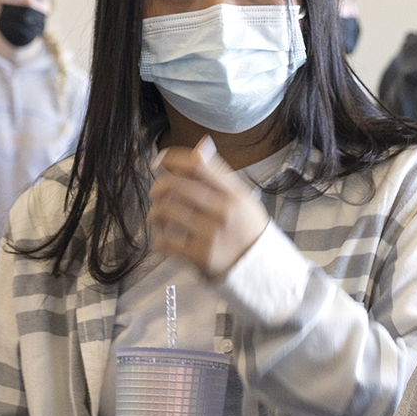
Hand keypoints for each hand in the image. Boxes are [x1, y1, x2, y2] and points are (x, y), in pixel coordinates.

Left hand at [148, 138, 269, 278]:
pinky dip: (158, 239)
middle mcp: (223, 212)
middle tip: (156, 192)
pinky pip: (165, 241)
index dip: (173, 158)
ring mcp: (211, 235)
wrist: (261, 269)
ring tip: (158, 217)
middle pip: (175, 186)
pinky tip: (164, 238)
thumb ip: (220, 174)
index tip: (162, 160)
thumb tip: (201, 146)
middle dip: (158, 187)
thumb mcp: (242, 199)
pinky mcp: (200, 256)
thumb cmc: (247, 229)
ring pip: (165, 212)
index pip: (197, 165)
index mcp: (234, 195)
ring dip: (155, 213)